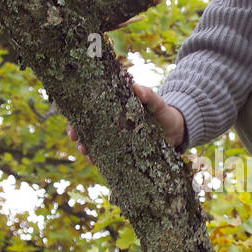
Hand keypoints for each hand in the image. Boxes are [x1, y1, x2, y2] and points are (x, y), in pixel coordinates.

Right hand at [65, 80, 185, 154]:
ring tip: (87, 153)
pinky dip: (101, 160)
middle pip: (88, 129)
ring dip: (87, 149)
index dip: (78, 117)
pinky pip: (109, 158)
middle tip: (77, 140)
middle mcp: (112, 125)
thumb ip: (149, 95)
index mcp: (115, 110)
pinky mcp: (125, 153)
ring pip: (96, 145)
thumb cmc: (165, 113)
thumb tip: (136, 87)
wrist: (178, 131)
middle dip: (78, 135)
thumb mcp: (157, 103)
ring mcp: (117, 140)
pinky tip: (96, 163)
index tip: (73, 122)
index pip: (91, 111)